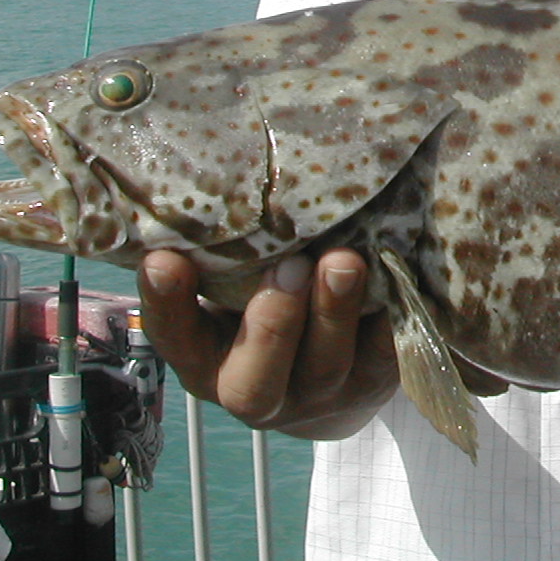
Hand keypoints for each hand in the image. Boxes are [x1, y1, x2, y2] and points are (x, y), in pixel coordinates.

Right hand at [137, 247, 398, 439]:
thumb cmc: (263, 300)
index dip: (168, 305)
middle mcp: (257, 387)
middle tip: (290, 267)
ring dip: (334, 314)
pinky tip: (396, 271)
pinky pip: (385, 356)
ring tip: (345, 262)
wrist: (334, 375)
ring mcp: (319, 392)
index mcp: (206, 359)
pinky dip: (392, 314)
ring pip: (325, 367)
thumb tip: (217, 168)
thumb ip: (223, 250)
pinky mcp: (374, 381)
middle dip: (272, 326)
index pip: (176, 339)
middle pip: (254, 382)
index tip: (163, 259)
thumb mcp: (232, 283)